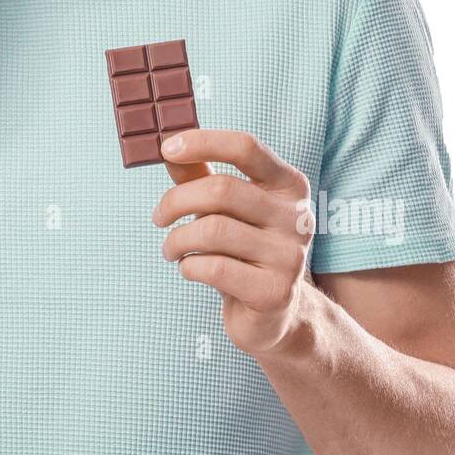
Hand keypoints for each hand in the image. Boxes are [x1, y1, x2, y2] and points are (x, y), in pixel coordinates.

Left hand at [151, 129, 315, 355]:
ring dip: (177, 239)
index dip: (203, 142)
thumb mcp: (226, 209)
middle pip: (221, 190)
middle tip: (158, 218)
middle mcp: (296, 216)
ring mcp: (290, 255)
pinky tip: (190, 269)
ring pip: (213, 230)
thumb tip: (168, 146)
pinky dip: (189, 266)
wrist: (274, 313)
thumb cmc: (244, 250)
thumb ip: (201, 176)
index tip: (166, 149)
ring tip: (170, 249)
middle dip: (176, 202)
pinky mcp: (274, 291)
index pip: (246, 147)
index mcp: (289, 185)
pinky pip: (214, 268)